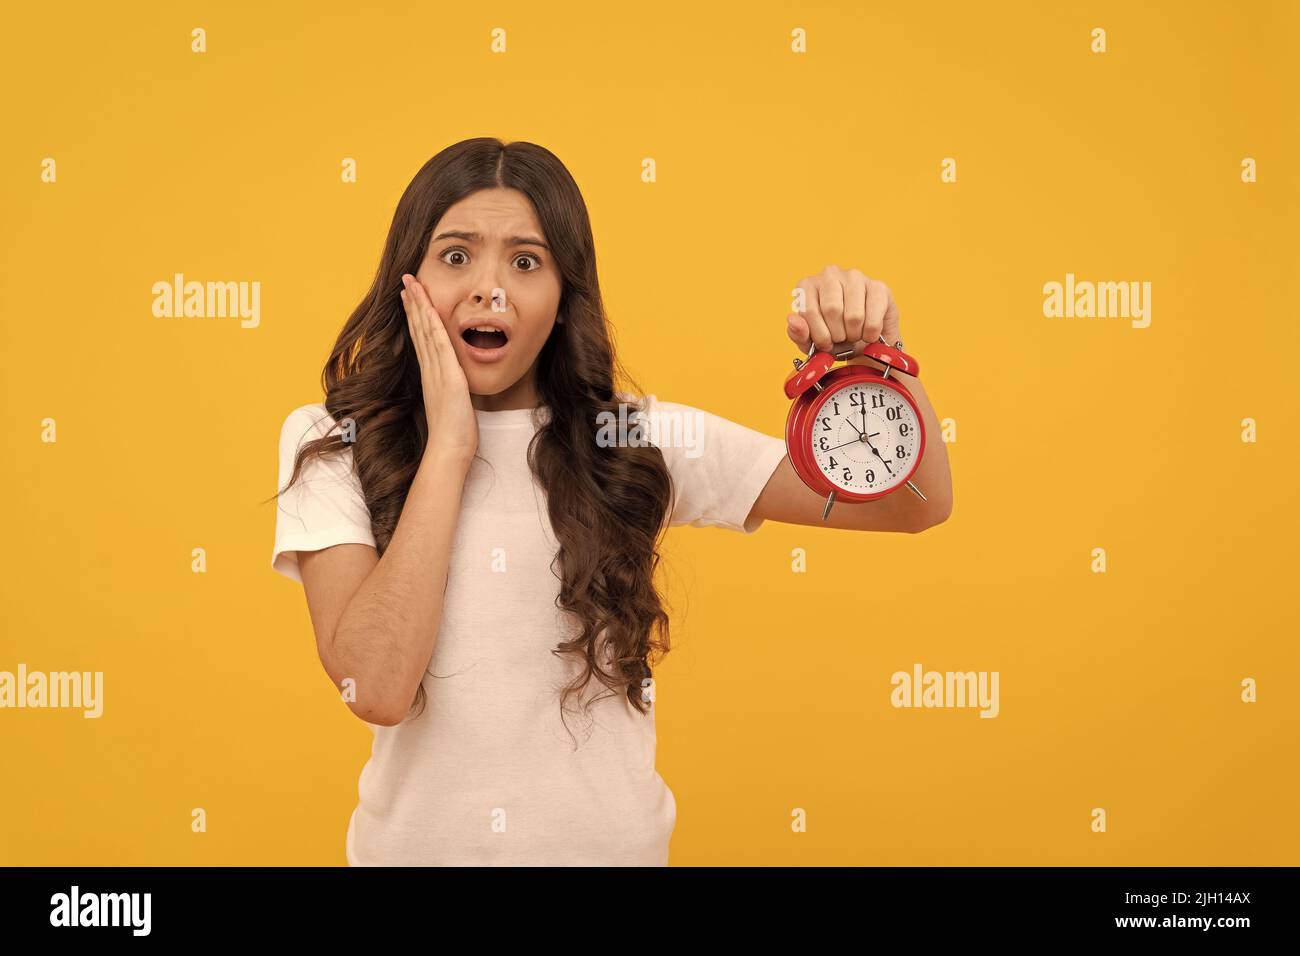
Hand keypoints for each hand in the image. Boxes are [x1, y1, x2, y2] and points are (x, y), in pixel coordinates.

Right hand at [400, 273, 477, 464]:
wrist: (450, 449)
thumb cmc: (454, 434)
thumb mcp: (454, 405)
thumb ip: (454, 391)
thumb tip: (458, 387)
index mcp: (433, 375)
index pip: (422, 338)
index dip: (415, 316)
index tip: (410, 297)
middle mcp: (431, 369)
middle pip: (419, 329)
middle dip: (413, 303)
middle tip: (406, 280)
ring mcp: (438, 372)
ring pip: (426, 332)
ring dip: (419, 306)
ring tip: (412, 284)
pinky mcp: (449, 377)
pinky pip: (440, 345)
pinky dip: (433, 326)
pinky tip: (429, 309)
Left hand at [786, 265, 901, 357]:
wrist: (862, 339)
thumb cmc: (833, 336)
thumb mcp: (810, 342)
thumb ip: (798, 333)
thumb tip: (792, 319)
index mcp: (807, 285)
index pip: (809, 311)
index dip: (819, 335)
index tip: (825, 343)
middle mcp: (829, 274)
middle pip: (832, 310)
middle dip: (837, 334)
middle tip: (841, 338)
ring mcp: (855, 277)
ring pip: (854, 315)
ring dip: (854, 334)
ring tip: (854, 334)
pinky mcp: (878, 286)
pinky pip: (874, 317)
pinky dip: (871, 333)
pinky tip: (868, 333)